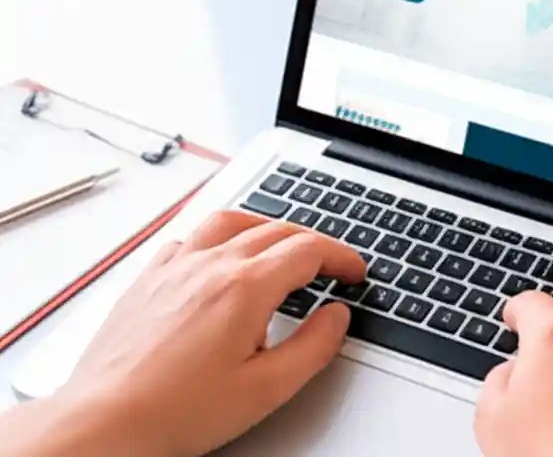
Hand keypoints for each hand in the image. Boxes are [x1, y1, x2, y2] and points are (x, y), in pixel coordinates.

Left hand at [39, 210, 364, 456]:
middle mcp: (209, 266)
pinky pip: (188, 238)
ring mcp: (173, 268)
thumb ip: (314, 347)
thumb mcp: (267, 389)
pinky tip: (218, 260)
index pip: (308, 248)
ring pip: (229, 221)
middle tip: (330, 265)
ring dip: (265, 227)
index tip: (353, 272)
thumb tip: (336, 317)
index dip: (341, 256)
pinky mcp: (147, 280)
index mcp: (244, 288)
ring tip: (280, 245)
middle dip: (313, 242)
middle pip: (275, 229)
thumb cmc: (176, 412)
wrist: (106, 422)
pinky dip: (217, 239)